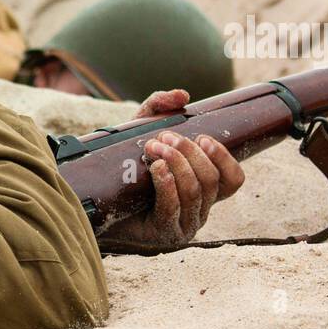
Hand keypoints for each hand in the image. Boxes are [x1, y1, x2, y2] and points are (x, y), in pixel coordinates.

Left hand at [98, 89, 245, 247]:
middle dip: (190, 154)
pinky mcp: (161, 233)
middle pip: (211, 181)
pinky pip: (172, 208)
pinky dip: (167, 184)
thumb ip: (159, 107)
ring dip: (176, 164)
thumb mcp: (141, 129)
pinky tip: (156, 168)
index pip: (233, 180)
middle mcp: (198, 210)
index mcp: (203, 190)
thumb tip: (182, 95)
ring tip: (154, 147)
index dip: (224, 158)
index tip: (202, 138)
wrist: (95, 202)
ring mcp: (182, 225)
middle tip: (166, 137)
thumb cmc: (124, 167)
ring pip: (194, 193)